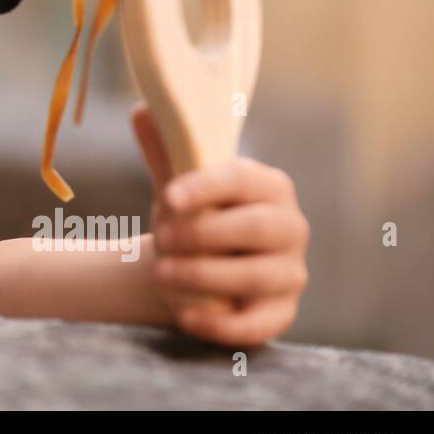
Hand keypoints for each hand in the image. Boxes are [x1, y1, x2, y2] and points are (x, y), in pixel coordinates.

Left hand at [131, 103, 309, 347]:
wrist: (195, 264)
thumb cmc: (193, 214)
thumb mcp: (177, 181)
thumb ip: (165, 150)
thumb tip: (143, 109)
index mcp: (268, 185)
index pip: (244, 180)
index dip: (206, 187)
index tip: (167, 197)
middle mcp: (290, 226)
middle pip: (257, 228)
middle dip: (202, 234)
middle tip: (159, 238)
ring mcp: (290, 272)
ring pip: (257, 276)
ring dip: (203, 276)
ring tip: (160, 274)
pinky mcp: (279, 314)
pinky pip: (258, 323)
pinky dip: (220, 324)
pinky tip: (184, 316)